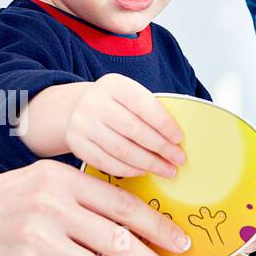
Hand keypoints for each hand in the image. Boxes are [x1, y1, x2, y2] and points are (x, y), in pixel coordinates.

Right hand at [63, 73, 186, 178]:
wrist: (77, 108)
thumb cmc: (114, 105)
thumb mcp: (129, 96)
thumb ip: (149, 110)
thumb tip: (176, 139)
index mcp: (114, 85)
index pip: (144, 105)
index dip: (164, 124)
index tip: (178, 138)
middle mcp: (94, 102)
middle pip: (133, 130)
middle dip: (160, 148)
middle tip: (178, 159)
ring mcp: (82, 124)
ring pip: (121, 150)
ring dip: (148, 163)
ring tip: (166, 170)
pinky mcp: (76, 144)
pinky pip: (106, 162)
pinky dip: (128, 170)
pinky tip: (143, 171)